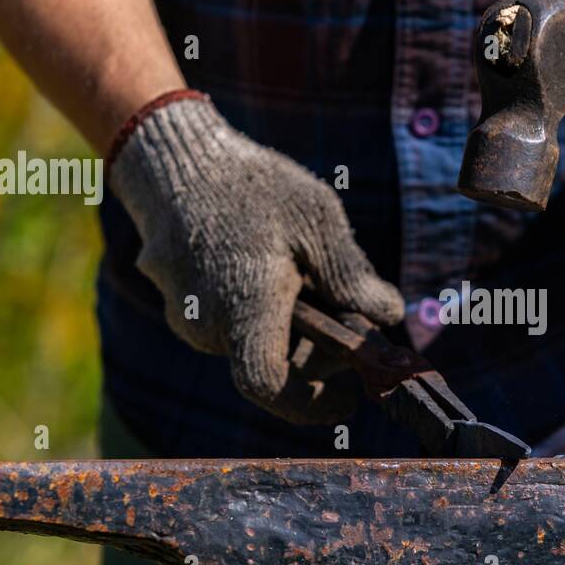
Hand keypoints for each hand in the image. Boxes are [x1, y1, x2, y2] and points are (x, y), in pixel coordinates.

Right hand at [110, 95, 403, 423]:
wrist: (176, 160)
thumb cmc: (251, 185)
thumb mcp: (317, 219)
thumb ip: (351, 276)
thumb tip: (388, 316)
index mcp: (242, 308)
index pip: (270, 387)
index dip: (313, 403)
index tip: (349, 397)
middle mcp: (207, 325)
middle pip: (273, 368)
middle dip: (317, 354)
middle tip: (350, 314)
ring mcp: (189, 319)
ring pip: (254, 346)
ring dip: (292, 330)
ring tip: (308, 276)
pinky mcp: (183, 307)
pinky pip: (232, 327)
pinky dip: (264, 314)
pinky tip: (275, 270)